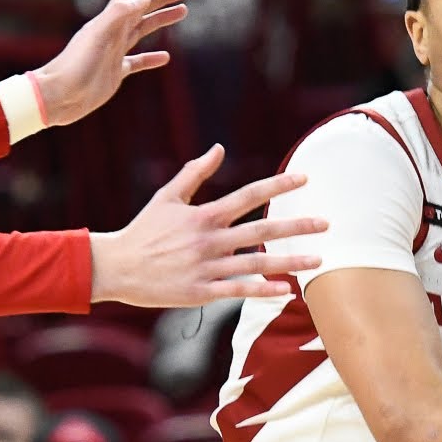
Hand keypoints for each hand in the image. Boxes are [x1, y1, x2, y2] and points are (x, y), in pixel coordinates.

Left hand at [32, 0, 192, 125]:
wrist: (58, 97)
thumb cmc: (75, 67)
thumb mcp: (97, 38)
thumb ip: (117, 16)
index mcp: (109, 19)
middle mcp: (113, 31)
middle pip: (143, 6)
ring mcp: (115, 51)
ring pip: (143, 28)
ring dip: (162, 18)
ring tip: (183, 11)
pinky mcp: (115, 71)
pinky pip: (138, 61)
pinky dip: (152, 57)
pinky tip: (165, 57)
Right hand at [89, 145, 328, 306]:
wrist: (115, 266)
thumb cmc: (144, 230)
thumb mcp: (167, 196)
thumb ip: (195, 172)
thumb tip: (219, 148)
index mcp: (204, 216)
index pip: (248, 195)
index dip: (278, 185)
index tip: (304, 177)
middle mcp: (209, 241)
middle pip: (261, 231)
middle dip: (297, 226)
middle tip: (326, 223)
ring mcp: (206, 268)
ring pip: (256, 264)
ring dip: (289, 262)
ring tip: (319, 260)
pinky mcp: (200, 292)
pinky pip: (237, 292)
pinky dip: (262, 291)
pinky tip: (286, 290)